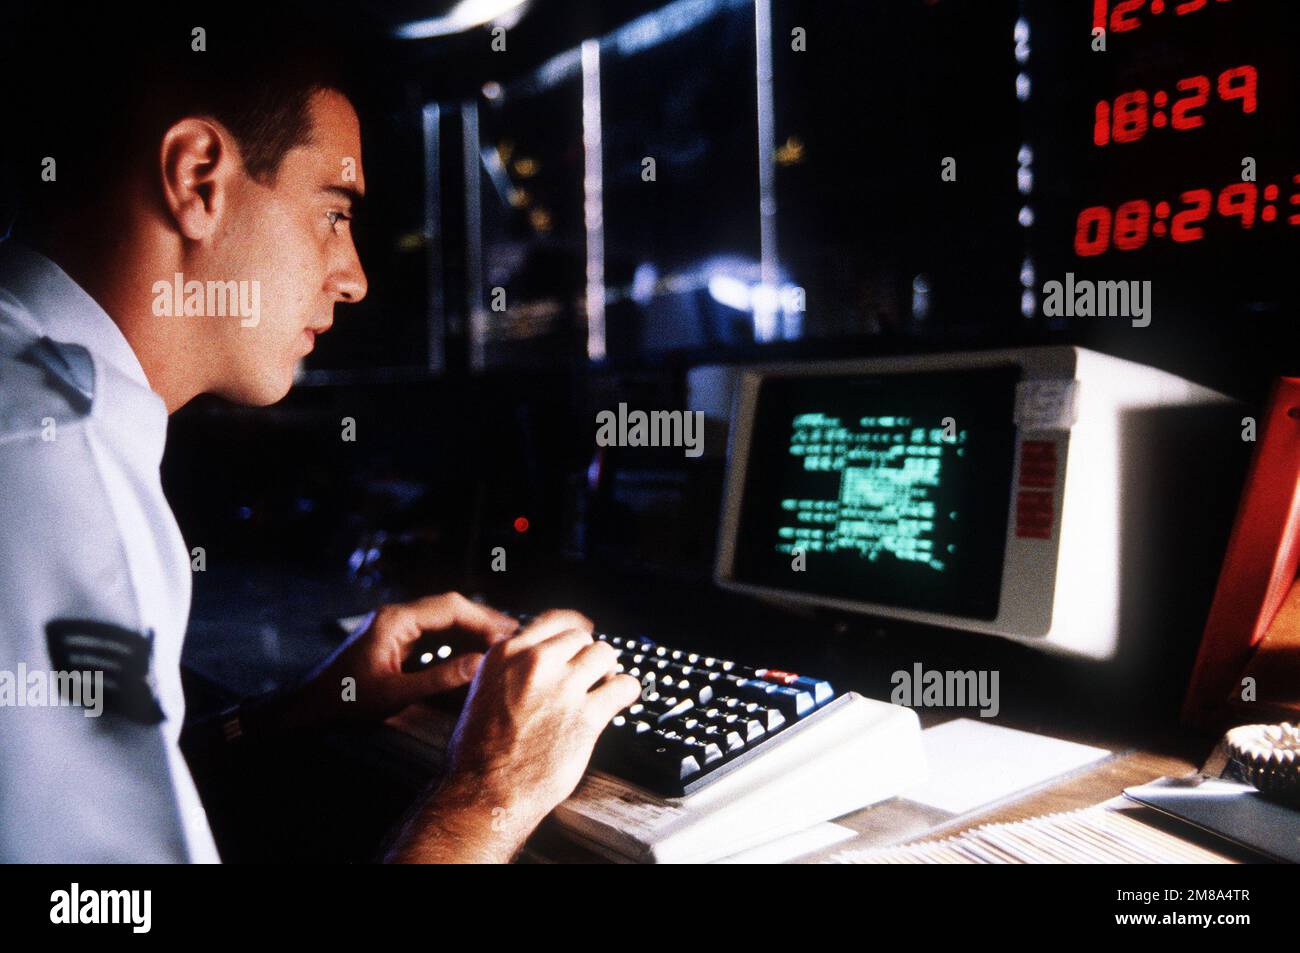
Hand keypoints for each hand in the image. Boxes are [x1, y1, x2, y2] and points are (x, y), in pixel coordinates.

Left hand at [277, 593, 517, 730]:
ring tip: (502, 643)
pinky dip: (457, 640)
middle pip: (451, 607)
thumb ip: (440, 679)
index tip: (508, 634)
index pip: (450, 607)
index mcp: (396, 620)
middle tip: (514, 635)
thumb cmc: (345, 701)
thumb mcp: (395, 694)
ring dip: (472, 629)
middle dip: (483, 620)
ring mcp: (397, 626)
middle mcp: (398, 615)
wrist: (309, 707)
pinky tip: (475, 653)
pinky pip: (434, 632)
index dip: (483, 619)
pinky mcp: (397, 639)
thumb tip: (481, 664)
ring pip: (445, 618)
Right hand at [386, 609, 640, 862]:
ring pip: (605, 654)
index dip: (573, 632)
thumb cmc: (476, 755)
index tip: (583, 638)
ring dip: (607, 671)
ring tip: (604, 688)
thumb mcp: (481, 694)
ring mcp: (562, 688)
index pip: (553, 621)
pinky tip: (619, 702)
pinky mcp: (587, 716)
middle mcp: (535, 664)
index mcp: (506, 655)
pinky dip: (626, 693)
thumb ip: (509, 671)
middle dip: (587, 656)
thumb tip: (533, 663)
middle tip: (589, 676)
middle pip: (582, 638)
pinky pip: (624, 687)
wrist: (483, 794)